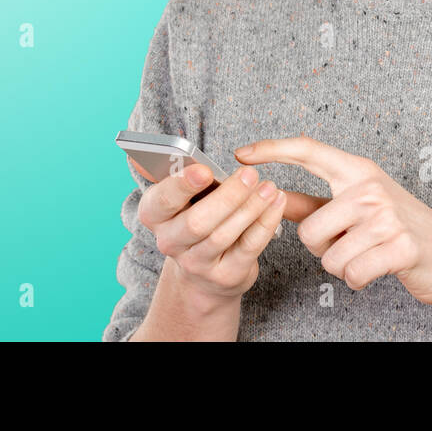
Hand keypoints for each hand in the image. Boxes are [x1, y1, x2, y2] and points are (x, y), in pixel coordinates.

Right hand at [129, 157, 287, 301]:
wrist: (205, 270)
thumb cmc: (196, 216)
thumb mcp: (184, 196)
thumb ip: (185, 176)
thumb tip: (184, 156)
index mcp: (154, 214)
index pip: (162, 200)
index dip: (182, 185)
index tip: (204, 170)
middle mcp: (169, 242)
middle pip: (197, 222)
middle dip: (227, 197)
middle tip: (250, 174)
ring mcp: (196, 263)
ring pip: (224, 235)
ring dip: (250, 207)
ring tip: (269, 187)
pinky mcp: (225, 275)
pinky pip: (248, 247)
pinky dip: (265, 223)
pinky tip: (277, 203)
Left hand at [234, 136, 431, 306]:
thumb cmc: (402, 229)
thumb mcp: (358, 206)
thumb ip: (315, 202)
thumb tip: (274, 197)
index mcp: (358, 170)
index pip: (307, 149)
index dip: (271, 149)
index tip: (241, 154)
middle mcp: (370, 186)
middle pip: (310, 229)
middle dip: (322, 249)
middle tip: (349, 245)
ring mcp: (386, 215)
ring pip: (329, 257)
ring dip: (343, 267)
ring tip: (368, 254)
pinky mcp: (399, 246)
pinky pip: (351, 274)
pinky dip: (358, 280)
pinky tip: (377, 269)